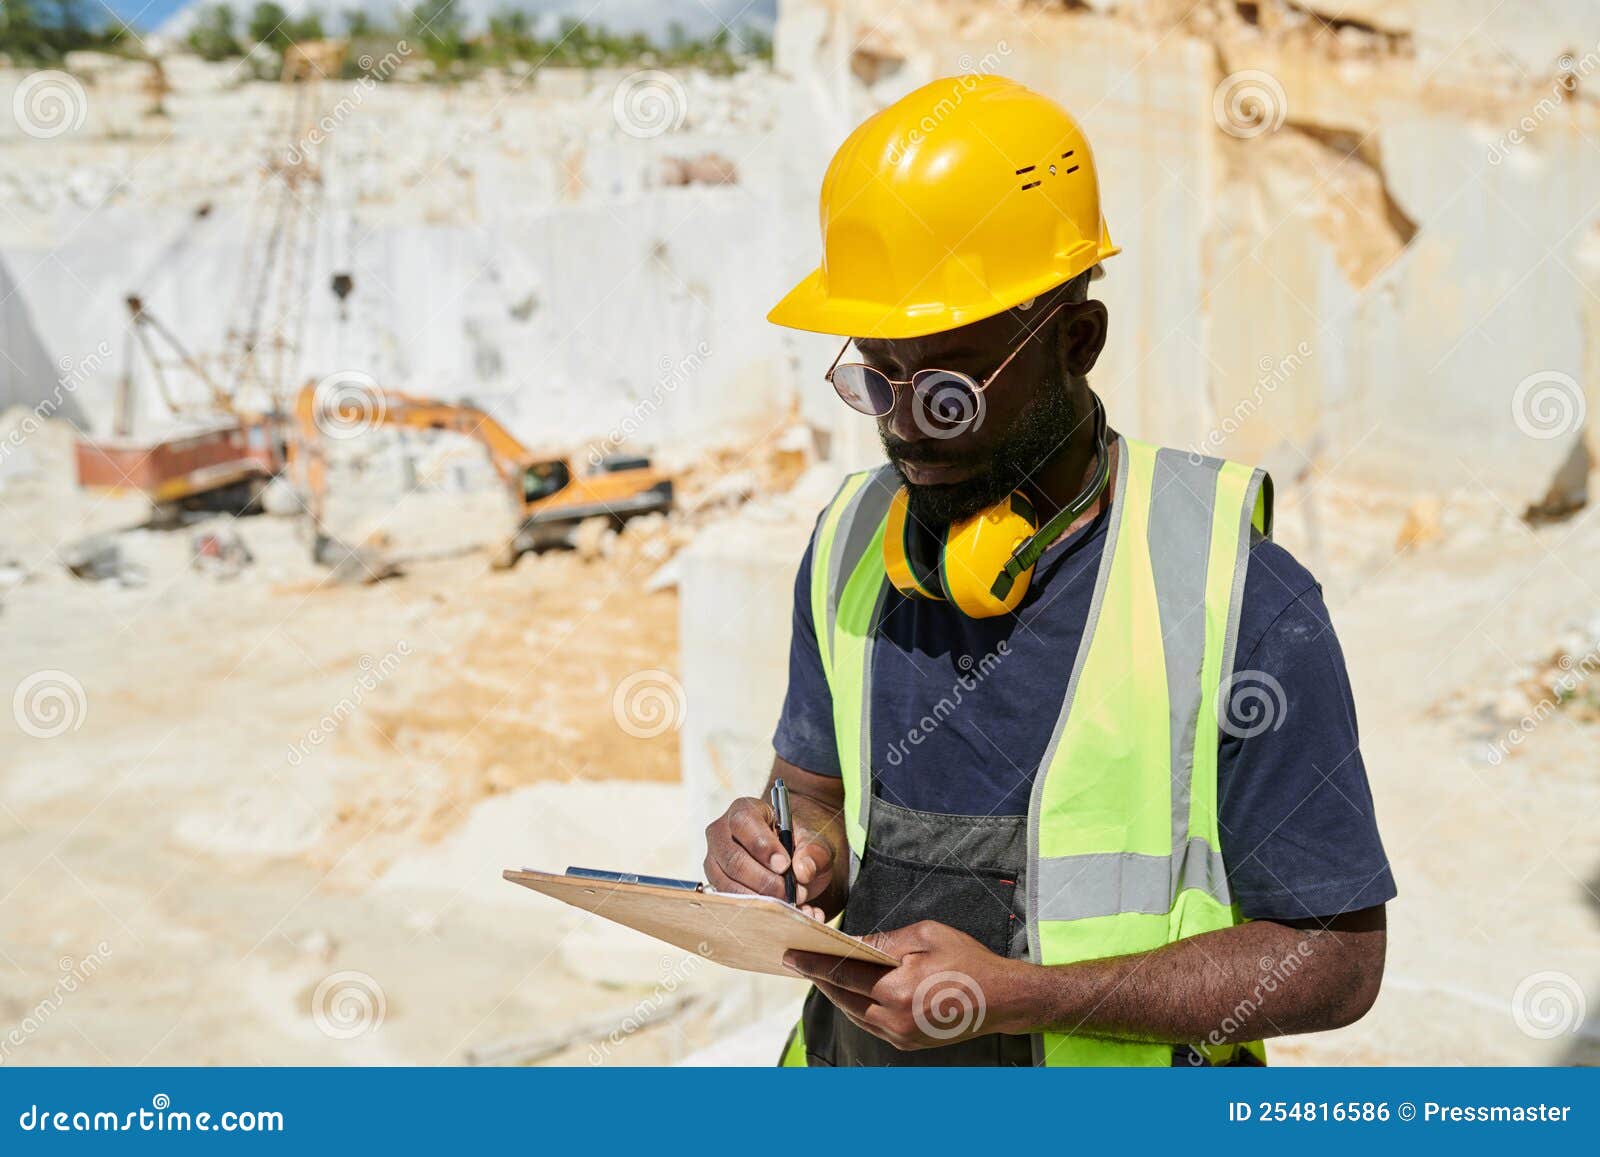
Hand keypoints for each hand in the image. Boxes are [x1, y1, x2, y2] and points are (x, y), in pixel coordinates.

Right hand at [703, 796, 834, 919]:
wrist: (791, 860)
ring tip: (791, 900)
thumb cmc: (798, 845)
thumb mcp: (814, 843)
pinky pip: (732, 903)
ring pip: (730, 885)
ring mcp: (715, 861)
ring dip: (763, 898)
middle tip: (794, 892)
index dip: (763, 846)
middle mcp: (721, 833)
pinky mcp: (717, 885)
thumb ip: (814, 853)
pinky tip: (783, 911)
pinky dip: (759, 911)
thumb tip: (802, 871)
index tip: (785, 865)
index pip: (744, 823)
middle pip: (734, 860)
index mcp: (744, 810)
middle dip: (766, 881)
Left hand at [784, 920, 1024, 1049]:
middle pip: (842, 998)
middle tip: (797, 961)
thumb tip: (851, 943)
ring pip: (853, 1014)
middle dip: (818, 979)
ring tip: (820, 974)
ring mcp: (900, 1035)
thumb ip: (885, 941)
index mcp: (896, 989)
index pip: (842, 974)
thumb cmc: (967, 961)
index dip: (813, 963)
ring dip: (835, 994)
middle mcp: (894, 1019)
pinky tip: (850, 991)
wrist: (1002, 999)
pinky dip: (856, 1007)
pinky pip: (870, 1024)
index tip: (791, 954)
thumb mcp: (926, 935)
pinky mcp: (907, 1042)